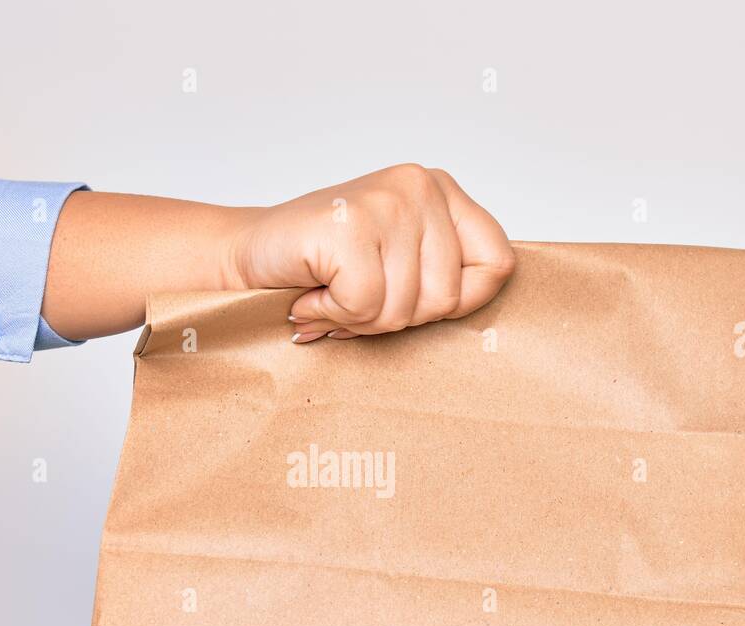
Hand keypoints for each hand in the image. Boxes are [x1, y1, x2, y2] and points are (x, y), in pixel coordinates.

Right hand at [227, 164, 514, 341]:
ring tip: (330, 293)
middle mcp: (420, 186)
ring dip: (359, 319)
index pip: (498, 264)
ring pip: (404, 308)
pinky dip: (332, 315)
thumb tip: (488, 303)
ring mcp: (386, 201)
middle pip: (448, 299)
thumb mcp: (401, 266)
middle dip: (396, 319)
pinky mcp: (350, 224)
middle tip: (354, 298)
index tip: (410, 300)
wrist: (246, 257)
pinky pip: (365, 305)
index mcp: (441, 192)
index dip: (458, 303)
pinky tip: (313, 294)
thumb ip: (445, 275)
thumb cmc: (321, 269)